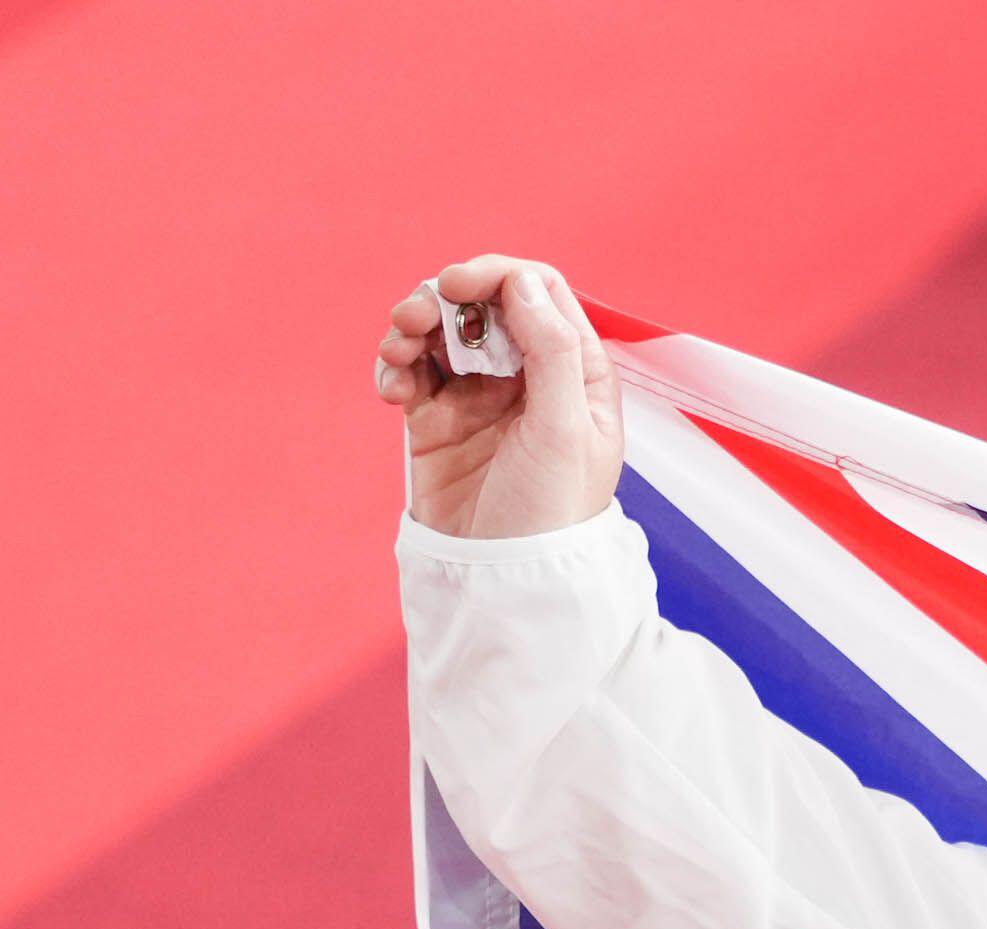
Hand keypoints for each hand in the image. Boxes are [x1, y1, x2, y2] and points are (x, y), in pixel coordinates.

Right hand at [375, 256, 623, 540]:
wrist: (503, 576)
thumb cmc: (551, 510)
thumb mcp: (565, 429)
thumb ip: (551, 350)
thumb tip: (524, 282)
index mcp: (576, 373)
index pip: (540, 292)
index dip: (498, 275)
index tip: (457, 284)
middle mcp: (530, 376)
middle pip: (482, 303)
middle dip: (442, 298)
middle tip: (414, 318)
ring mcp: (481, 395)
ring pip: (441, 330)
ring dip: (411, 327)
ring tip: (397, 353)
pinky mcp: (438, 417)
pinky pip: (411, 369)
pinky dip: (395, 366)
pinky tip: (391, 390)